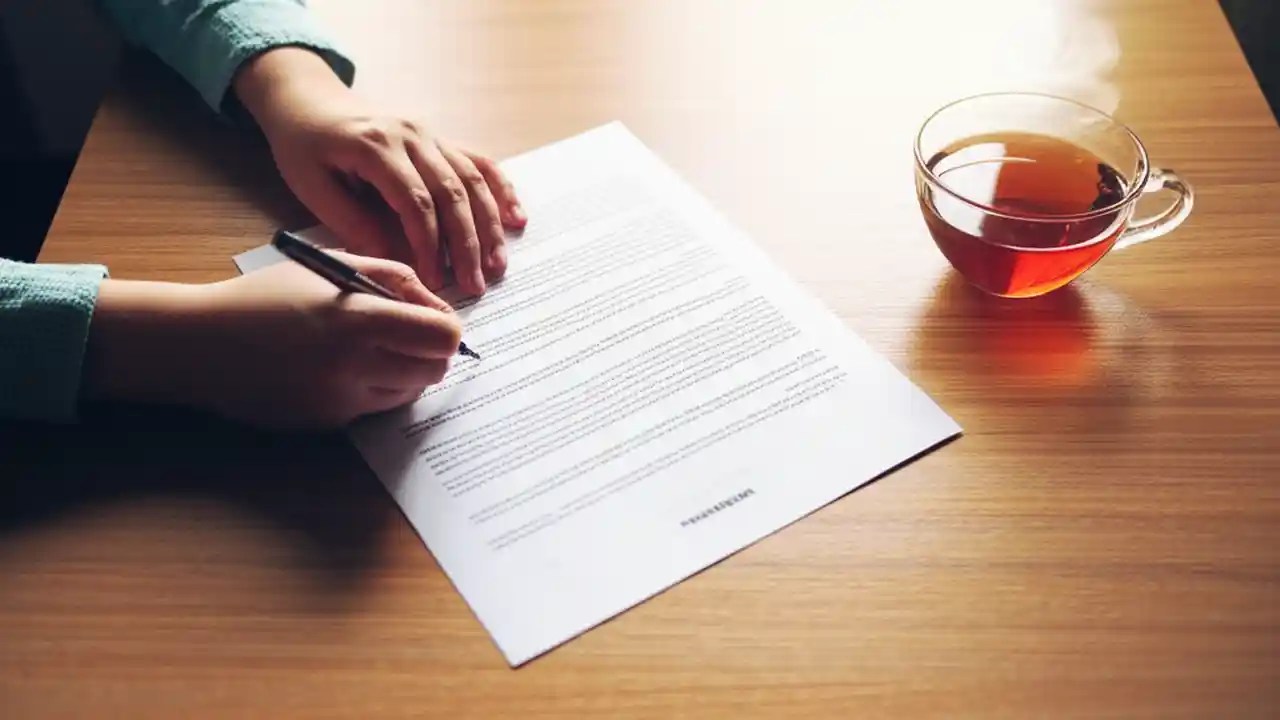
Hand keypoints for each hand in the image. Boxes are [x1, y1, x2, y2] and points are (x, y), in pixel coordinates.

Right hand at [84, 253, 461, 428]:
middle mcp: (356, 365)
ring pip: (408, 393)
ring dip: (405, 372)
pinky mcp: (329, 422)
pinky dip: (373, 389)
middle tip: (409, 335)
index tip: (434, 319)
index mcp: (359, 318)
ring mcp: (343, 400)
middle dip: (430, 352)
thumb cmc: (266, 296)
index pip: (443, 337)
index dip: (447, 327)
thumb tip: (436, 303)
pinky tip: (341, 368)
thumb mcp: (330, 267)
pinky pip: (374, 408)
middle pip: (435, 370)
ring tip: (371, 348)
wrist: (201, 344)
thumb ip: (392, 276)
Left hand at [234, 48, 526, 295]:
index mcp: (376, 146)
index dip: (429, 245)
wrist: (308, 99)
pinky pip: (479, 162)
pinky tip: (516, 218)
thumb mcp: (311, 187)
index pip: (415, 201)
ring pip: (472, 180)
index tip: (433, 279)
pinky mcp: (440, 138)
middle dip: (467, 244)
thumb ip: (352, 222)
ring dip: (489, 225)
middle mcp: (411, 135)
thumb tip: (395, 259)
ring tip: (498, 265)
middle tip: (475, 285)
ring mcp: (430, 134)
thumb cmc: (303, 146)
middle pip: (452, 192)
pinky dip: (501, 190)